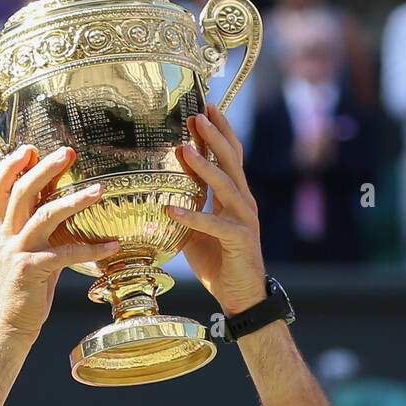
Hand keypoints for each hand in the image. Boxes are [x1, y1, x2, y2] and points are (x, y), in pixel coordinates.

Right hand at [0, 145, 119, 340]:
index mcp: (6, 229)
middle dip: (44, 169)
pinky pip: (65, 253)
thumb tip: (66, 208)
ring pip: (44, 216)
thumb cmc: (27, 290)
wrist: (11, 326)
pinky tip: (114, 245)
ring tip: (99, 190)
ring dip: (74, 200)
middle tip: (68, 153)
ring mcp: (18, 251)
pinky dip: (92, 248)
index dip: (10, 166)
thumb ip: (42, 231)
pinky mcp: (30, 270)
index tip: (30, 148)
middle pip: (21, 191)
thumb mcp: (31, 253)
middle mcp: (8, 235)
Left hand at [166, 103, 266, 314]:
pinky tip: (171, 210)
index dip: (220, 133)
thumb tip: (159, 197)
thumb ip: (186, 211)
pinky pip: (215, 225)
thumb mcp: (197, 233)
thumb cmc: (220, 263)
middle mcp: (244, 203)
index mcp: (235, 198)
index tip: (205, 108)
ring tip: (184, 150)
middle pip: (231, 162)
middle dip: (214, 137)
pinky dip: (193, 217)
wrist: (242, 296)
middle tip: (197, 115)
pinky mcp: (241, 240)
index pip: (230, 158)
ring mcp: (245, 220)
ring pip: (226, 187)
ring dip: (205, 167)